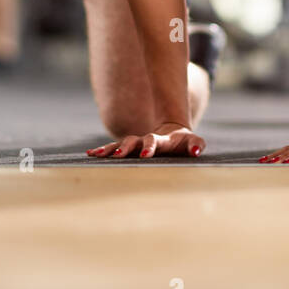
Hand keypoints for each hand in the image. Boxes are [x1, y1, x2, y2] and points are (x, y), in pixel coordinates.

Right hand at [87, 122, 205, 159]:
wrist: (172, 133)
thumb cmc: (184, 142)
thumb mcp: (193, 142)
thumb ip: (196, 144)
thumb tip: (197, 150)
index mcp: (161, 140)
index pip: (153, 141)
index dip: (149, 147)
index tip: (145, 155)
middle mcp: (144, 140)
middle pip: (132, 141)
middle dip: (125, 148)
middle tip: (119, 155)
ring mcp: (135, 144)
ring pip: (119, 145)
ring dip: (109, 150)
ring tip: (96, 155)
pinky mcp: (128, 149)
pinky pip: (113, 149)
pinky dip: (103, 151)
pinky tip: (91, 154)